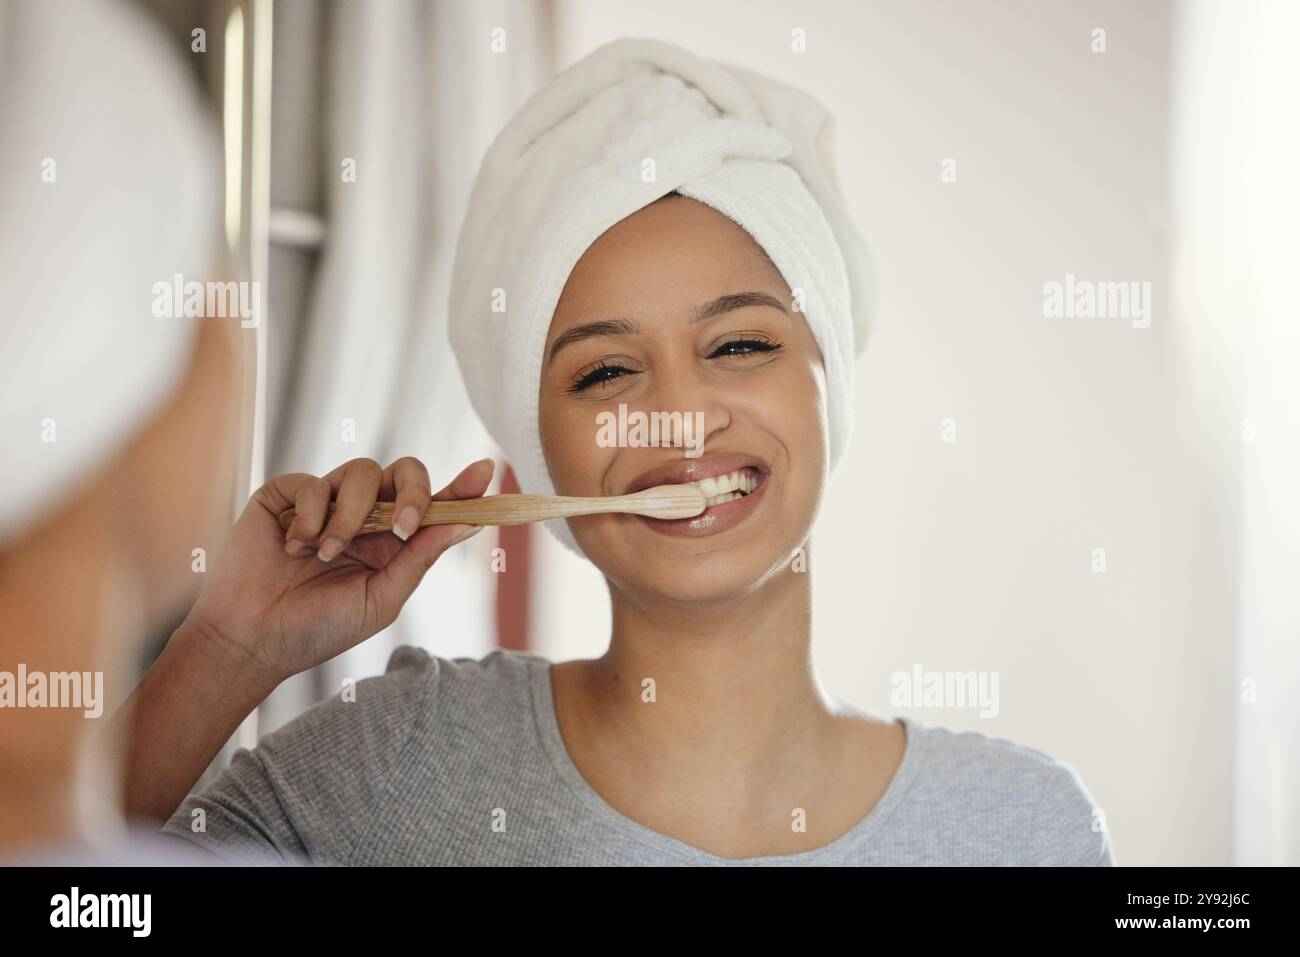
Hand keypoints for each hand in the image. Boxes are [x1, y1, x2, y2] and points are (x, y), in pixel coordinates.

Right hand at [184, 456, 493, 684]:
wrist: (252, 639)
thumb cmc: (318, 628)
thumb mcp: (381, 600)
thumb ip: (420, 558)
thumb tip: (466, 525)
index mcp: (393, 541)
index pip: (434, 505)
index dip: (461, 487)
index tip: (485, 472)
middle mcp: (365, 515)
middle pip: (405, 472)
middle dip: (412, 492)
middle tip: (401, 528)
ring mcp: (327, 500)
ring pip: (361, 471)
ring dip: (351, 516)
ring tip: (327, 555)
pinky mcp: (288, 494)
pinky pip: (314, 482)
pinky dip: (311, 516)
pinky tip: (293, 548)